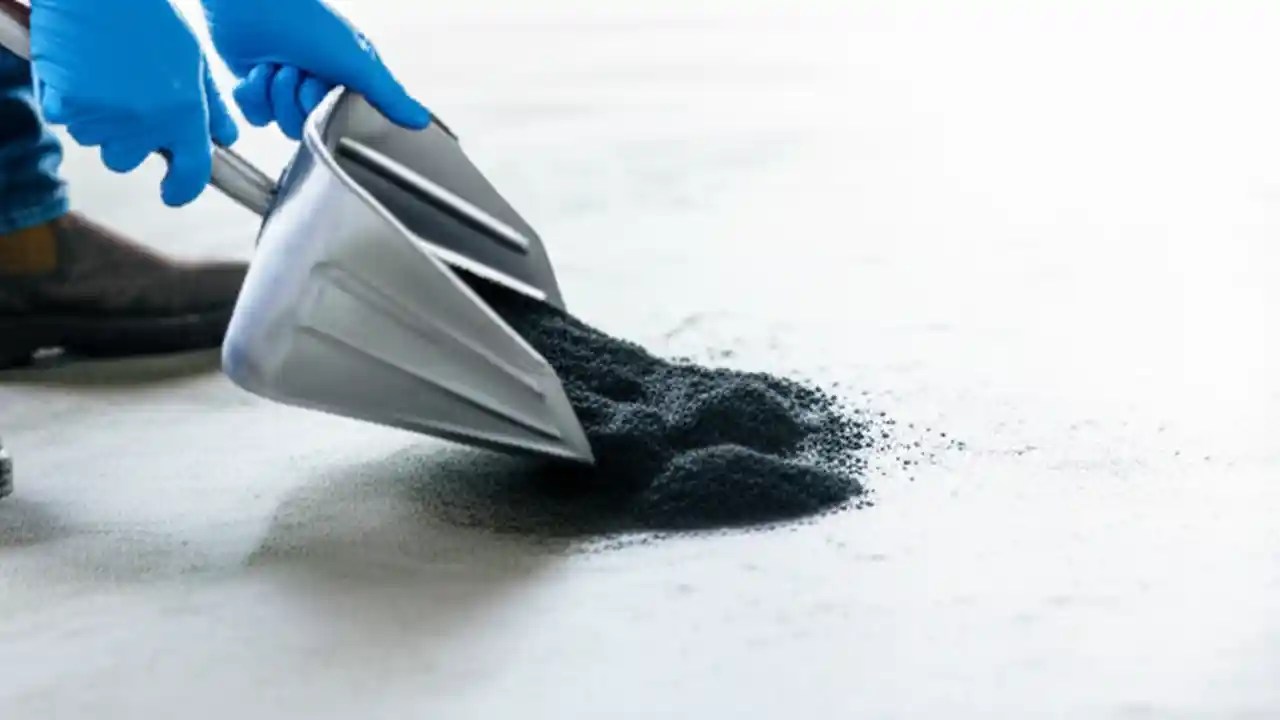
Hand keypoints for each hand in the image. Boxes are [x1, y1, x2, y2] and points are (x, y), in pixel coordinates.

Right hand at [30, 0, 237, 206]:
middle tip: (124, 98)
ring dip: (96, 119)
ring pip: (94, 139)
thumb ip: (210, 105)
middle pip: (126, 160)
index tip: (172, 192)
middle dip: (125, 139)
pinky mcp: (64, 104)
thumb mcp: (194, 59)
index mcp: (183, 114)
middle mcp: (144, 124)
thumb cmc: (149, 17)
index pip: (191, 173)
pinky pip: (64, 118)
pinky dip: (66, 101)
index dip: (181, 189)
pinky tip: (76, 70)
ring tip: (101, 75)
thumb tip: (226, 139)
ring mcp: (102, 117)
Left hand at [199, 0, 429, 140]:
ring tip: (276, 63)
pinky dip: (253, 94)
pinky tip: (256, 69)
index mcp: (345, 80)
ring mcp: (285, 88)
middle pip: (309, 126)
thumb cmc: (306, 19)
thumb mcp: (357, 62)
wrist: (250, 1)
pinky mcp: (256, 88)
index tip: (323, 80)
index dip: (326, 105)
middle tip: (297, 68)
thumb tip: (421, 121)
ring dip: (275, 92)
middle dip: (298, 97)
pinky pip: (255, 116)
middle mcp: (317, 86)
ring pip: (280, 122)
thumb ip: (389, 97)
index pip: (342, 122)